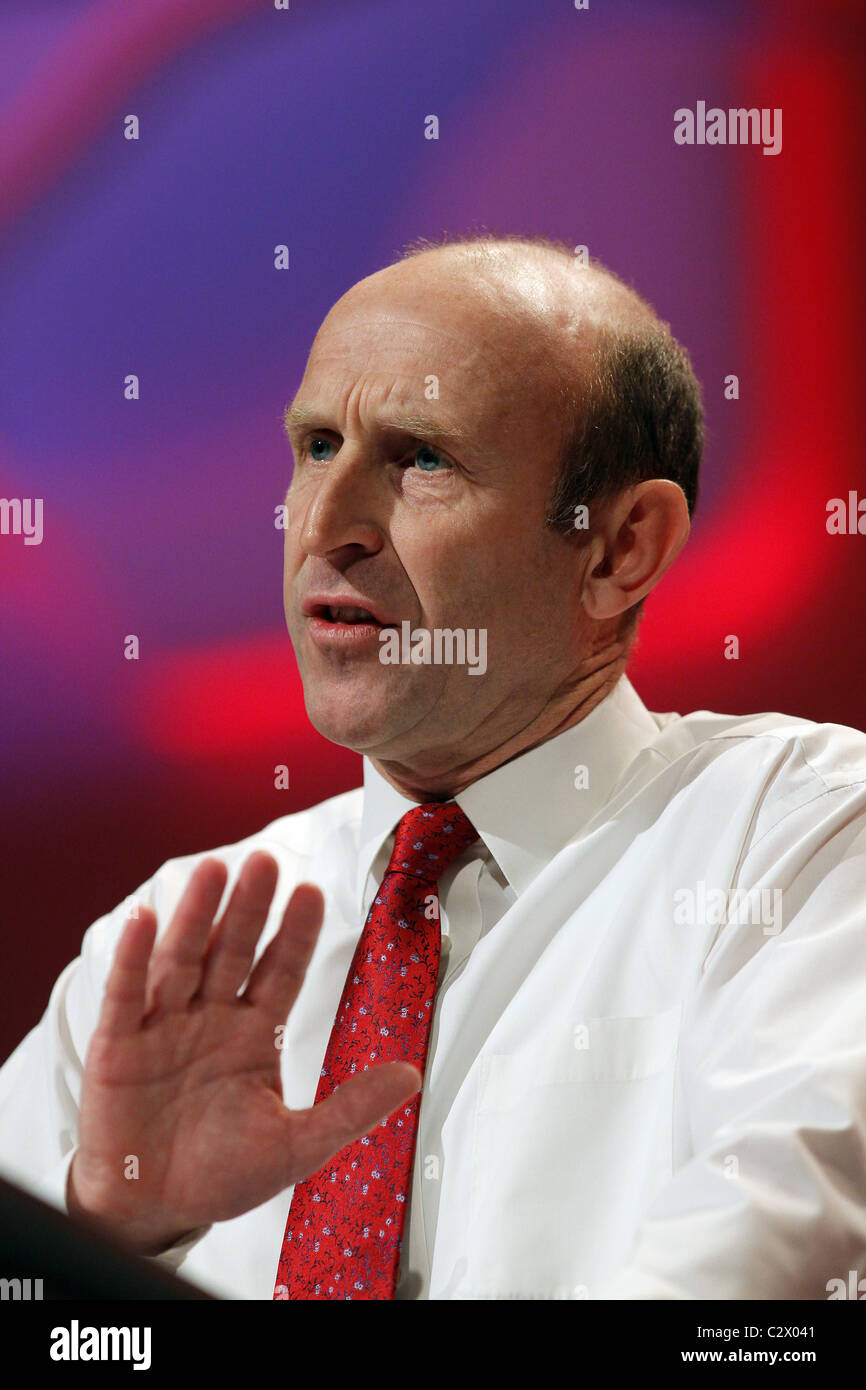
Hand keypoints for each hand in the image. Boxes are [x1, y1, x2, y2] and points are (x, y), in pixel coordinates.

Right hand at [67, 853, 420, 1253]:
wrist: (152, 1211)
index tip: (313, 892)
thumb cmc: (220, 1175)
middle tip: (267, 861)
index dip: (295, 933)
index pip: (280, 971)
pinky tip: (146, 919)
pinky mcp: (116, 1044)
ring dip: (197, 915)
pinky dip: (134, 957)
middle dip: (250, 908)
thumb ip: (349, 1108)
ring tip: (214, 871)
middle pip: (233, 952)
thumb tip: (411, 1076)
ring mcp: (163, 1026)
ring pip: (184, 959)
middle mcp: (210, 1017)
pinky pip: (126, 993)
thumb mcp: (296, 1146)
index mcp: (253, 1033)